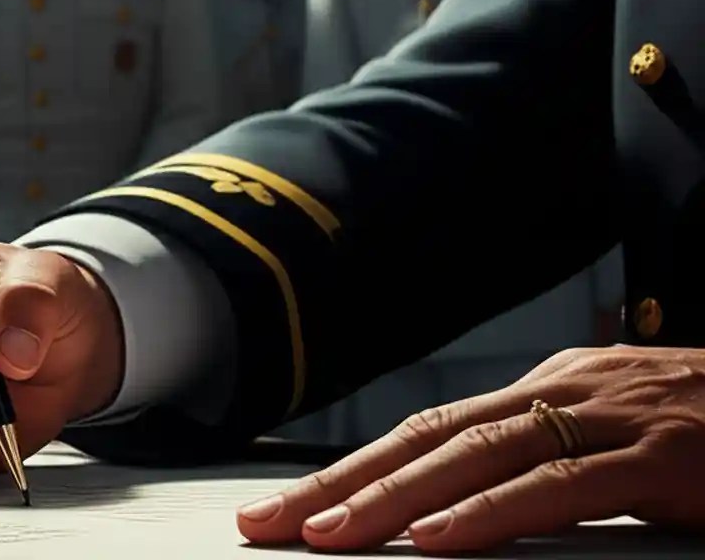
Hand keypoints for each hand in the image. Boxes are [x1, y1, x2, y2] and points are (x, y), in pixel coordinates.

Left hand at [236, 346, 704, 552]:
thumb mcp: (621, 441)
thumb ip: (547, 466)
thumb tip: (463, 509)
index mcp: (550, 391)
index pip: (429, 430)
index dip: (354, 468)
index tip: (290, 506)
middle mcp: (566, 392)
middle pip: (428, 438)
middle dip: (341, 484)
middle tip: (267, 524)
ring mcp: (614, 418)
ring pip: (476, 455)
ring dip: (391, 500)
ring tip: (324, 536)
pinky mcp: (665, 457)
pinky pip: (561, 486)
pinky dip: (493, 514)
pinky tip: (438, 541)